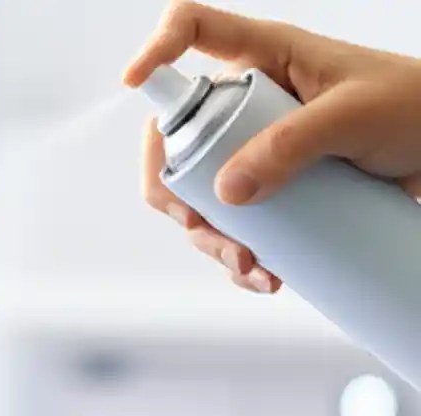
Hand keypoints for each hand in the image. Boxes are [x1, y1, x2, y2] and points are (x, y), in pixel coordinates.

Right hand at [126, 1, 420, 293]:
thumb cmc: (420, 109)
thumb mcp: (355, 117)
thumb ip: (291, 145)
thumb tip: (226, 192)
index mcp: (264, 57)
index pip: (192, 30)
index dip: (156, 49)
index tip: (134, 80)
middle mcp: (249, 102)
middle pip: (177, 137)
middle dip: (177, 192)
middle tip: (202, 228)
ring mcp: (258, 149)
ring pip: (200, 193)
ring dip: (210, 238)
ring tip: (251, 266)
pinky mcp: (275, 190)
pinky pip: (234, 223)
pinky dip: (238, 256)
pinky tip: (265, 274)